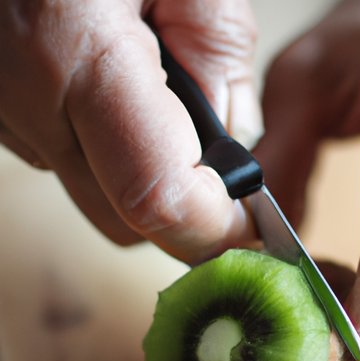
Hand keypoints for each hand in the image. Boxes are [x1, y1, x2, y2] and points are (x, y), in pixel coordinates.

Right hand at [0, 0, 260, 263]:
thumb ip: (220, 52)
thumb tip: (234, 135)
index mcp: (74, 51)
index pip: (158, 198)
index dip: (214, 229)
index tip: (254, 229)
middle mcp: (23, 97)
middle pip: (129, 219)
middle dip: (185, 211)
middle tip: (222, 171)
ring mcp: (1, 111)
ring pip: (98, 195)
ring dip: (144, 174)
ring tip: (161, 103)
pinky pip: (68, 160)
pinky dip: (107, 148)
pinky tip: (116, 92)